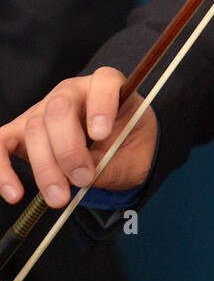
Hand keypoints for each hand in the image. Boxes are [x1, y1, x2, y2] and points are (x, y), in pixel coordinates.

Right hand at [0, 68, 156, 208]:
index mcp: (108, 87)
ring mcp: (44, 109)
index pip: (104, 81)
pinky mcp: (21, 131)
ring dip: (45, 167)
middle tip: (83, 179)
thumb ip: (112, 164)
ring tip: (59, 198)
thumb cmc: (127, 146)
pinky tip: (14, 193)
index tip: (102, 134)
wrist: (114, 153)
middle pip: (59, 108)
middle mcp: (73, 92)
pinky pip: (1, 143)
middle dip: (68, 147)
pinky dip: (3, 168)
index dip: (101, 105)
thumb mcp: (134, 157)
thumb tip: (84, 176)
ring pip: (34, 128)